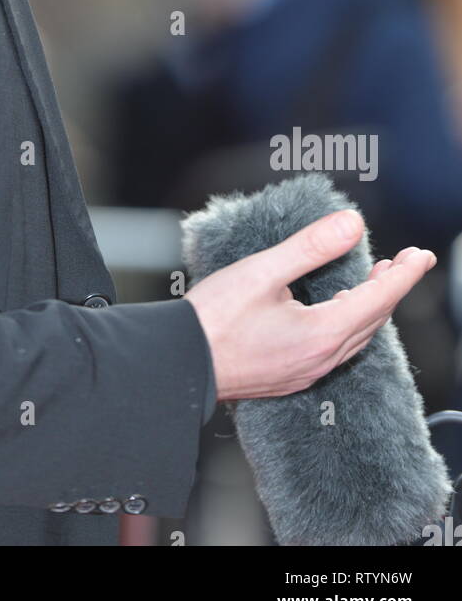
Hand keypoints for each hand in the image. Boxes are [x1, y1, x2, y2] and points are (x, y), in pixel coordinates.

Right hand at [185, 210, 435, 400]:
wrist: (180, 363)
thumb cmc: (214, 319)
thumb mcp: (263, 271)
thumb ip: (310, 247)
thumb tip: (352, 224)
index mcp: (321, 333)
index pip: (378, 299)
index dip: (404, 275)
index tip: (420, 255)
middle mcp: (321, 358)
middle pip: (373, 320)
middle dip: (393, 288)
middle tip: (407, 261)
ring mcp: (306, 371)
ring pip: (356, 337)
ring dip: (372, 307)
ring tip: (379, 280)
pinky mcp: (290, 375)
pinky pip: (336, 349)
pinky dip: (350, 323)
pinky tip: (338, 311)